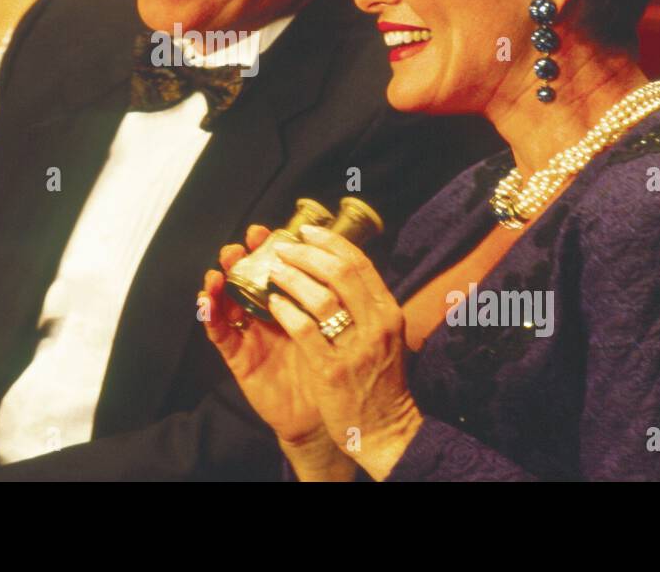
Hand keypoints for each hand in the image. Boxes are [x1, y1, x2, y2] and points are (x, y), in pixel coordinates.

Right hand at [199, 225, 324, 445]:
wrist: (322, 418)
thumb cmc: (332, 371)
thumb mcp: (337, 330)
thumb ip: (333, 300)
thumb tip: (343, 260)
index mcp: (293, 303)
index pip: (280, 268)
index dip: (277, 248)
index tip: (277, 230)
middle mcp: (268, 314)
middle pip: (250, 278)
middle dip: (245, 256)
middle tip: (246, 243)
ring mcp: (250, 333)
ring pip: (228, 299)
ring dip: (221, 279)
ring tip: (222, 267)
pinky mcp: (238, 356)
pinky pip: (218, 333)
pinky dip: (210, 315)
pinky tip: (207, 300)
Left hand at [265, 224, 422, 480]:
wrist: (384, 428)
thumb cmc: (379, 378)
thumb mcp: (385, 334)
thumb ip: (366, 303)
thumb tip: (339, 266)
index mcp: (388, 311)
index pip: (360, 264)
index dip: (330, 242)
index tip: (306, 231)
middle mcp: (376, 325)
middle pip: (339, 273)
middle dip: (306, 254)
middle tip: (282, 246)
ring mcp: (355, 348)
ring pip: (320, 299)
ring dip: (291, 278)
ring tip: (272, 270)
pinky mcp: (332, 371)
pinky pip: (304, 332)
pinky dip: (286, 312)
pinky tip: (272, 303)